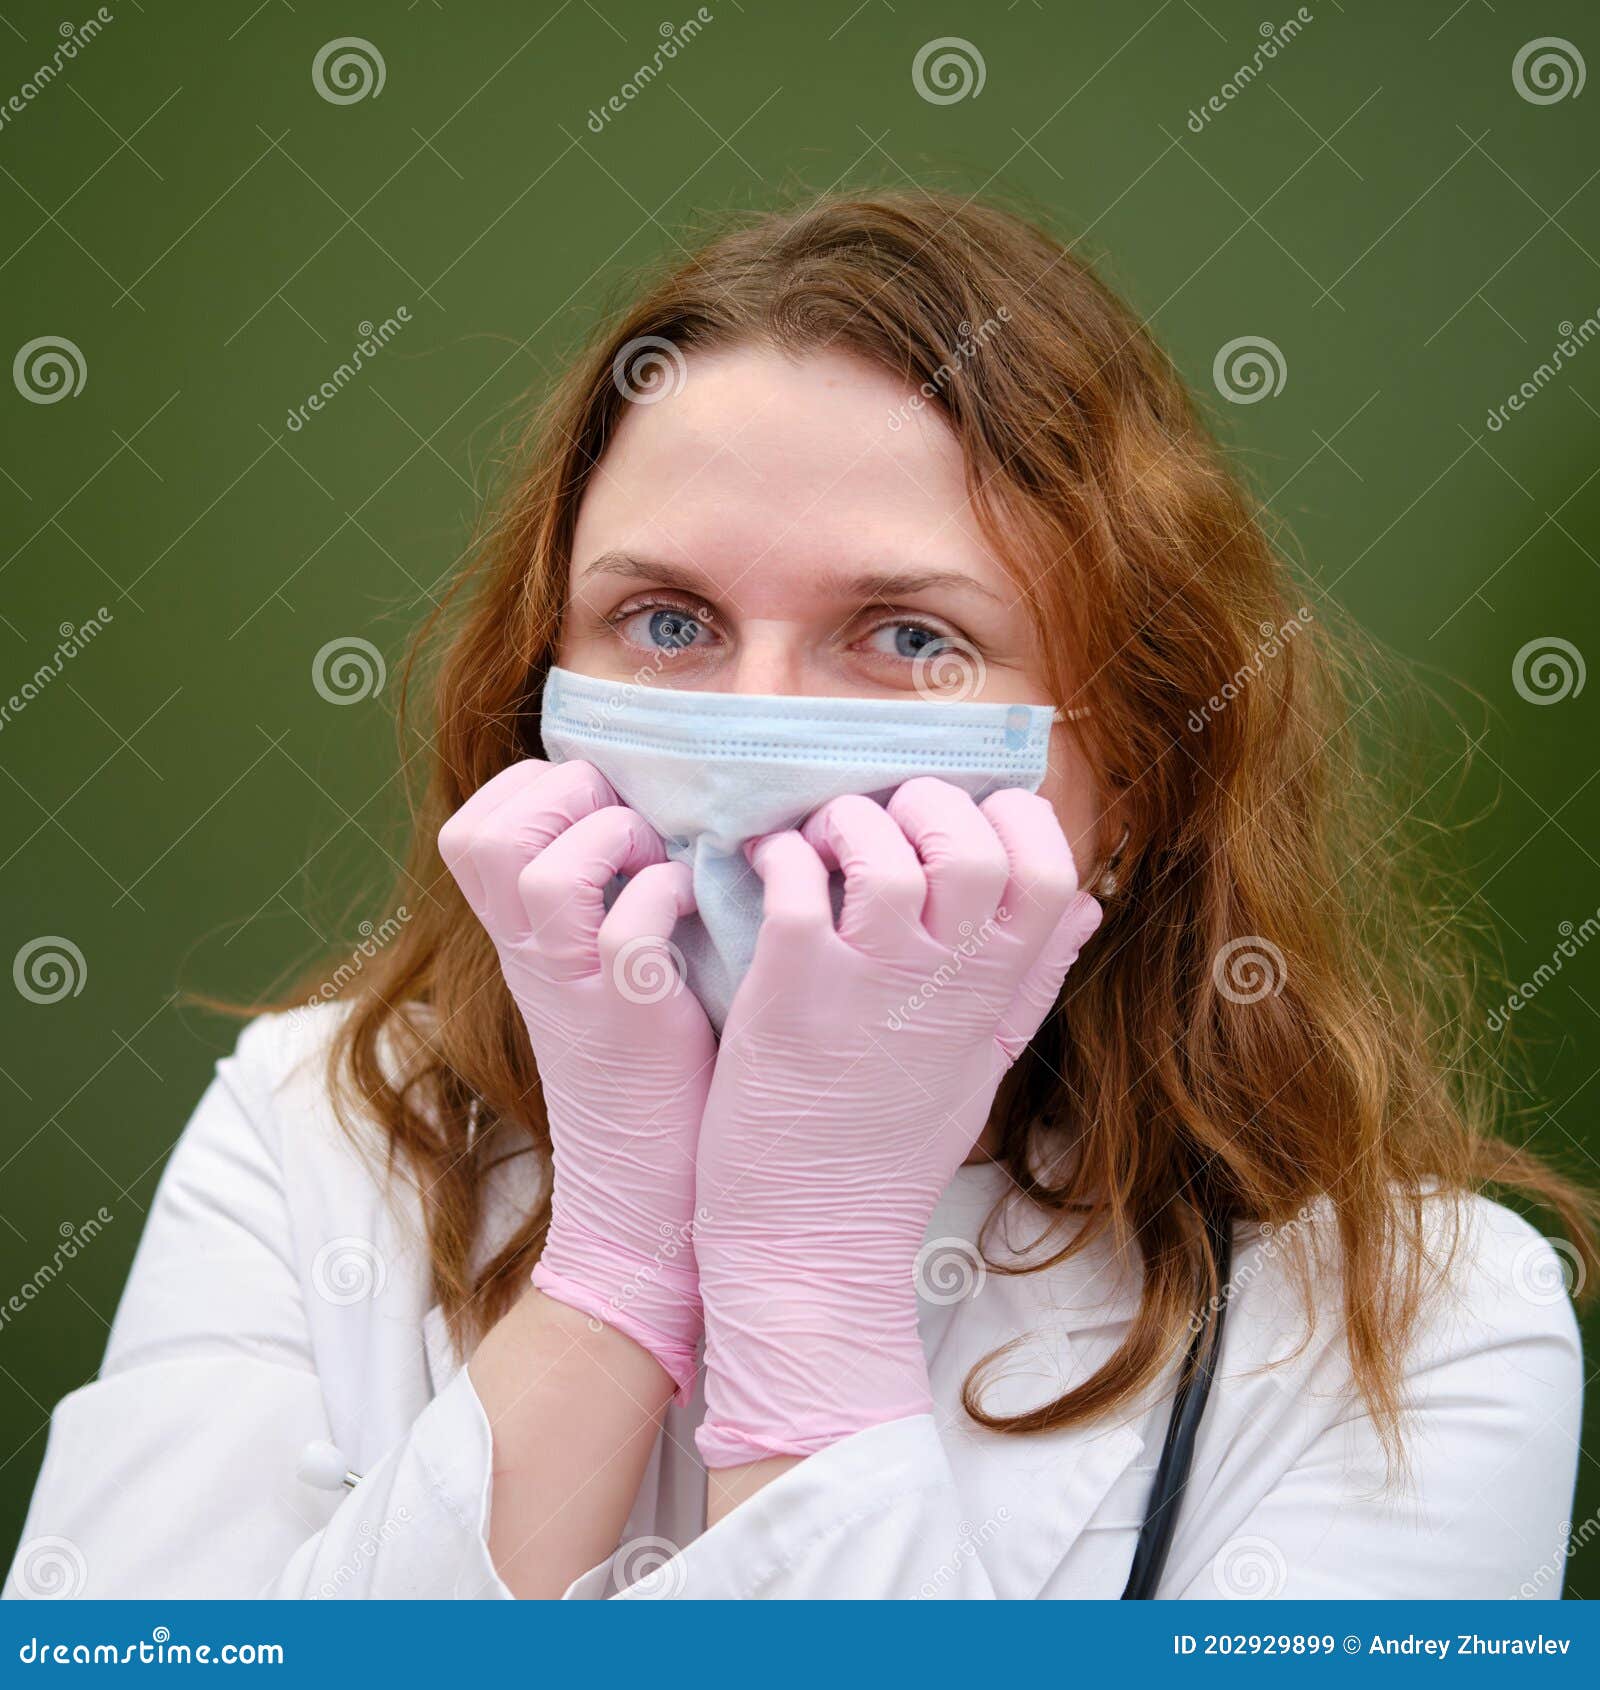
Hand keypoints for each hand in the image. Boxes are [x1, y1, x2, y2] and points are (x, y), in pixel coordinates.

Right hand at [438, 759, 714, 1394]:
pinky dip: (666, 895)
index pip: (470, 826)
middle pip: (484, 837)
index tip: (597, 805)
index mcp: (513, 932)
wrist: (647, 1170)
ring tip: (655, 859)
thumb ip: (586, 885)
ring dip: (612, 841)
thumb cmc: (639, 1043)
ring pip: (543, 877)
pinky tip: (693, 907)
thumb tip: (631, 797)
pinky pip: (627, 930)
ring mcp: (572, 987)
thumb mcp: (586, 958)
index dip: (532, 788)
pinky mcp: (629, 1017)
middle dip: (564, 799)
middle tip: (626, 825)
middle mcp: (527, 955)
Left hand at [692, 776, 1101, 1464]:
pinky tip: (764, 864)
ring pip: (882, 853)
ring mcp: (867, 987)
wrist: (812, 1238)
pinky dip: (776, 856)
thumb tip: (1092, 904)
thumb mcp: (985, 1059)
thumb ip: (1034, 978)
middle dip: (925, 803)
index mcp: (992, 993)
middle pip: (968, 843)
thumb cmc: (891, 1145)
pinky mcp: (790, 995)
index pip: (1050, 871)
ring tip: (816, 838)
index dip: (1016, 820)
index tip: (969, 817)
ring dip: (845, 822)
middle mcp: (942, 983)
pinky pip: (794, 888)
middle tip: (882, 818)